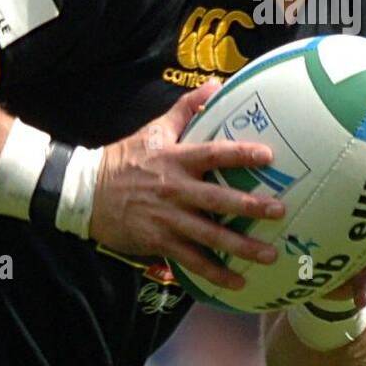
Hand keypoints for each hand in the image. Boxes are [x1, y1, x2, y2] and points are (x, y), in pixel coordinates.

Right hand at [89, 79, 283, 289]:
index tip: (268, 156)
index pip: (214, 153)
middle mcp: (175, 190)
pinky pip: (192, 260)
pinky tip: (237, 282)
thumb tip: (215, 84)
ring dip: (241, 246)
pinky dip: (215, 272)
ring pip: (210, 235)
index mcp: (176, 160)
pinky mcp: (159, 241)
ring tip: (269, 254)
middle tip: (280, 211)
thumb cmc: (125, 159)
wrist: (85, 193)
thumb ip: (186, 109)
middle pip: (218, 199)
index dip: (241, 154)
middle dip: (250, 206)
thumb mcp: (154, 130)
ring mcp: (168, 218)